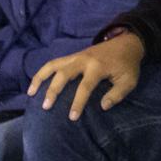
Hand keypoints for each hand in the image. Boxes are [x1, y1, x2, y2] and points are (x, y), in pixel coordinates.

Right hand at [27, 32, 144, 119]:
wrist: (127, 43)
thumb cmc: (128, 65)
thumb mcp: (129, 80)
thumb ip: (117, 94)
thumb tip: (102, 106)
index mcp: (98, 66)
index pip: (85, 86)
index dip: (78, 103)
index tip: (72, 117)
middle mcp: (84, 60)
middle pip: (63, 74)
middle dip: (53, 90)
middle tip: (46, 107)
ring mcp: (76, 56)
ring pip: (53, 65)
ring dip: (41, 78)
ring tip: (31, 94)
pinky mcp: (73, 56)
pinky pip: (54, 63)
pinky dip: (42, 72)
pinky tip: (35, 84)